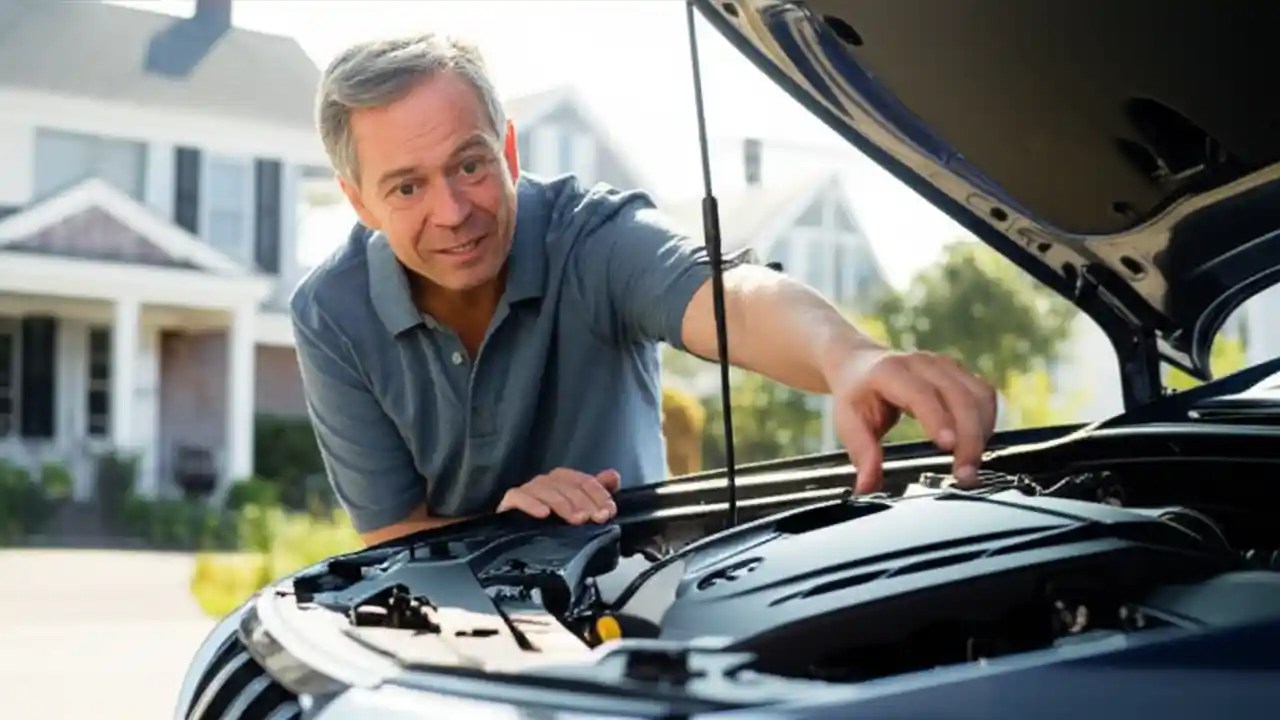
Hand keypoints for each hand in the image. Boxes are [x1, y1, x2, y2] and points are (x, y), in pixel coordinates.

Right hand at [497, 468, 620, 523]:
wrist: (519, 542)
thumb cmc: (553, 524)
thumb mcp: (579, 510)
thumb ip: (598, 492)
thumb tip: (613, 476)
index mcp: (565, 480)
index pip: (585, 481)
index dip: (600, 495)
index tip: (609, 512)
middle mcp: (547, 481)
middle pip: (567, 485)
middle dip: (585, 502)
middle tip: (596, 518)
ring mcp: (528, 490)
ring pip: (545, 490)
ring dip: (563, 504)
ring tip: (576, 519)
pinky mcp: (510, 502)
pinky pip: (518, 497)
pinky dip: (531, 504)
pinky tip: (543, 514)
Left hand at [826, 349, 996, 494]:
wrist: (859, 364)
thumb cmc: (856, 393)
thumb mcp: (849, 422)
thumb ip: (862, 454)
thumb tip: (867, 487)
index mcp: (891, 372)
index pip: (920, 394)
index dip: (938, 419)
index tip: (949, 447)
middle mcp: (922, 364)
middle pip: (958, 396)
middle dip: (968, 438)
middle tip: (965, 474)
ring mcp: (944, 365)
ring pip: (978, 395)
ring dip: (982, 432)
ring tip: (971, 465)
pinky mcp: (959, 372)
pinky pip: (984, 395)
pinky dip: (987, 421)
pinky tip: (978, 444)